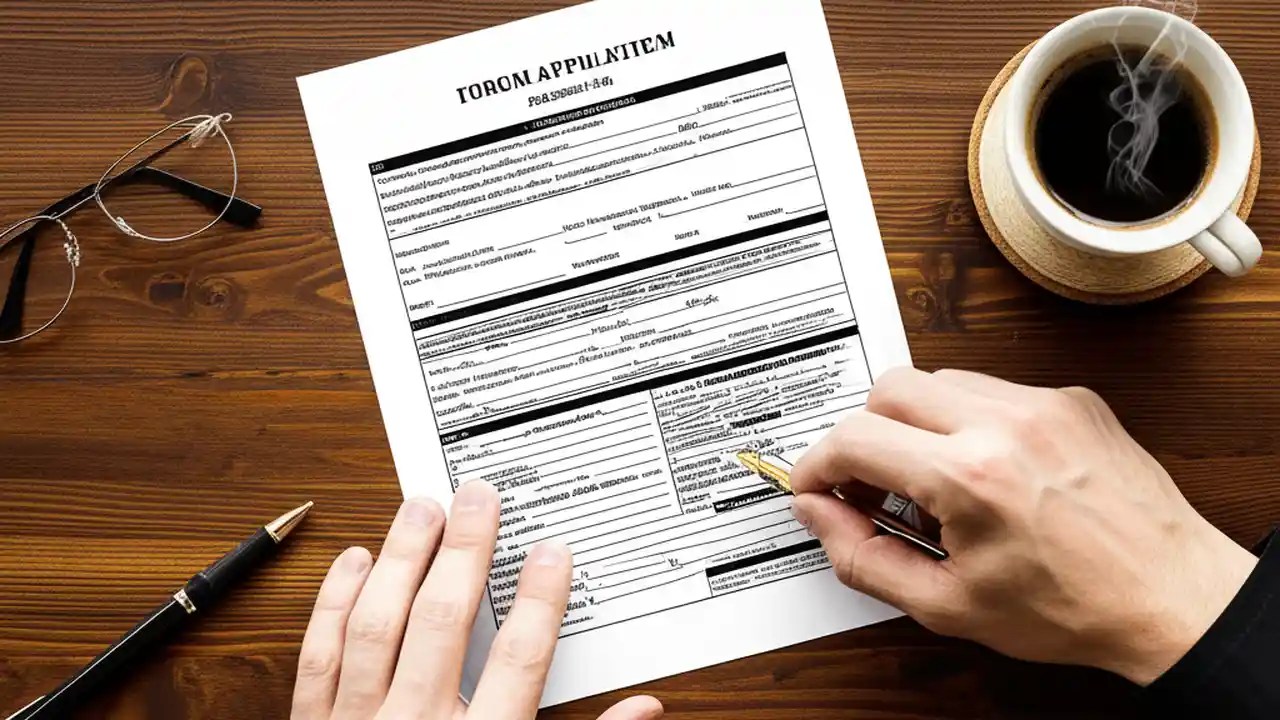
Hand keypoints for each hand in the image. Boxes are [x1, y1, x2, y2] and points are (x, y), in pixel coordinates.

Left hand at [290, 480, 662, 719]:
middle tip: (479, 497)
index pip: (519, 661)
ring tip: (421, 509)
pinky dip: (333, 603)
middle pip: (441, 624)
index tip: (552, 551)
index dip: (539, 600)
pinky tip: (354, 561)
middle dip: (464, 553)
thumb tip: (646, 709)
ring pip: (376, 626)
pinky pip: (319, 657)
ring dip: (400, 560)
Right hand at [790, 367, 1256, 684]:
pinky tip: (985, 469)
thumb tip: (820, 516)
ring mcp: (1043, 404)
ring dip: (917, 423)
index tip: (816, 486)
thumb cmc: (1074, 608)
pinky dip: (970, 421)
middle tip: (872, 483)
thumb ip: (864, 558)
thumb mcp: (948, 606)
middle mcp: (1006, 425)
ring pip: (939, 380)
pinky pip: (993, 388)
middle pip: (888, 387)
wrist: (1172, 598)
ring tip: (933, 480)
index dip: (818, 466)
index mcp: (971, 477)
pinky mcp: (1072, 398)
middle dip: (864, 433)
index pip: (855, 439)